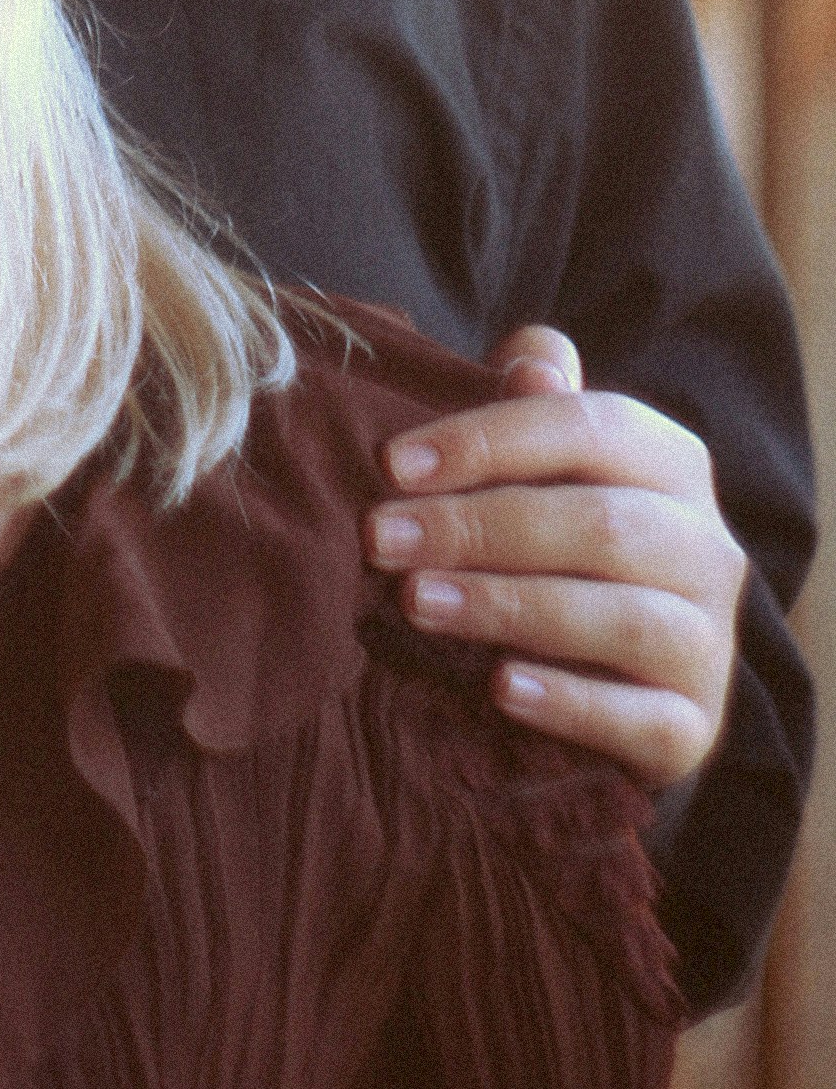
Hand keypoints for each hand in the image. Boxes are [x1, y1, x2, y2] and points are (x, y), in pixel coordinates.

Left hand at [366, 326, 747, 788]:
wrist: (625, 666)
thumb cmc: (561, 528)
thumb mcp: (547, 457)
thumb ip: (534, 401)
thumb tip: (530, 362)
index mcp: (670, 461)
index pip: (585, 427)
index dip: (487, 439)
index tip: (392, 463)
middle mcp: (706, 547)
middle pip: (598, 525)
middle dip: (477, 527)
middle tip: (380, 538)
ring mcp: (708, 640)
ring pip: (622, 619)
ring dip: (510, 607)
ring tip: (416, 602)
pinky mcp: (694, 726)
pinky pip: (646, 720)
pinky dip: (572, 704)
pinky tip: (500, 688)